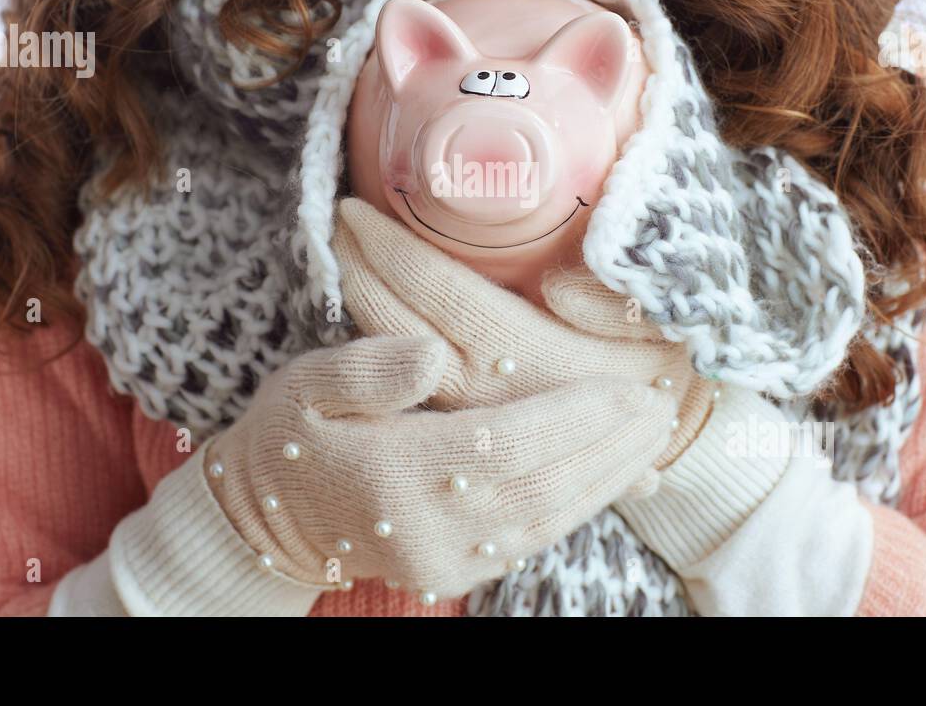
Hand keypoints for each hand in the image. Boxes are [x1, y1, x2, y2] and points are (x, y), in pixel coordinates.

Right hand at [204, 334, 678, 599]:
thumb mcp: (305, 383)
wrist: (263, 518)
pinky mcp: (452, 572)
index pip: (505, 445)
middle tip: (661, 407)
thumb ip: (367, 368)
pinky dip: (580, 506)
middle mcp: (425, 527)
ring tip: (653, 437)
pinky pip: (532, 540)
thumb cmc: (290, 433)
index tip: (624, 389)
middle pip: (542, 486)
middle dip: (609, 447)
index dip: (573, 418)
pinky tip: (612, 476)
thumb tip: (429, 353)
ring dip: (607, 479)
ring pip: (547, 519)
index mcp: (391, 473)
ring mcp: (442, 559)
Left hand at [333, 197, 690, 408]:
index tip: (357, 209)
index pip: (448, 297)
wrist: (668, 431)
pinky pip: (411, 383)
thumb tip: (558, 289)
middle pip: (406, 328)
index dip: (396, 252)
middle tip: (335, 222)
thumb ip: (618, 300)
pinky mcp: (472, 427)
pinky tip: (369, 304)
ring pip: (399, 362)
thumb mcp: (663, 317)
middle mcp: (498, 395)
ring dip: (363, 305)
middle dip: (361, 272)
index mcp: (541, 360)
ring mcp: (479, 417)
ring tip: (341, 254)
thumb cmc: (667, 356)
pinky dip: (381, 342)